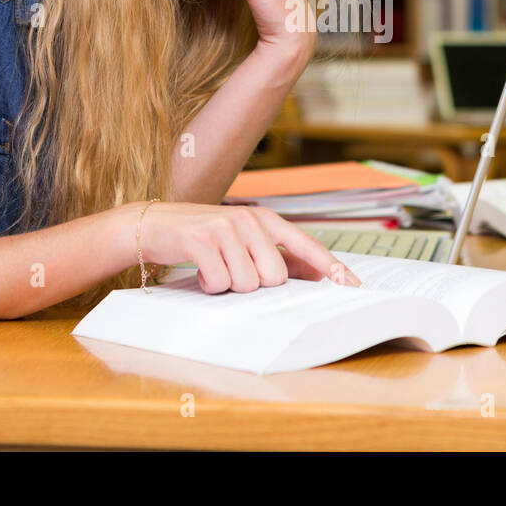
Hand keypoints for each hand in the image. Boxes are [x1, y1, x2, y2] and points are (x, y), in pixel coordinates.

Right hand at [125, 201, 360, 293]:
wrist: (154, 225)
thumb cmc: (204, 238)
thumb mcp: (243, 240)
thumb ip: (277, 254)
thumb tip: (315, 273)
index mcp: (265, 219)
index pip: (305, 244)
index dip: (329, 265)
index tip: (350, 282)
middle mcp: (249, 220)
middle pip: (275, 276)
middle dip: (255, 284)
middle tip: (233, 270)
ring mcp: (226, 229)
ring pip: (248, 284)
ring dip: (229, 286)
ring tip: (215, 268)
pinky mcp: (202, 241)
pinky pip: (220, 283)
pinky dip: (210, 285)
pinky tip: (201, 270)